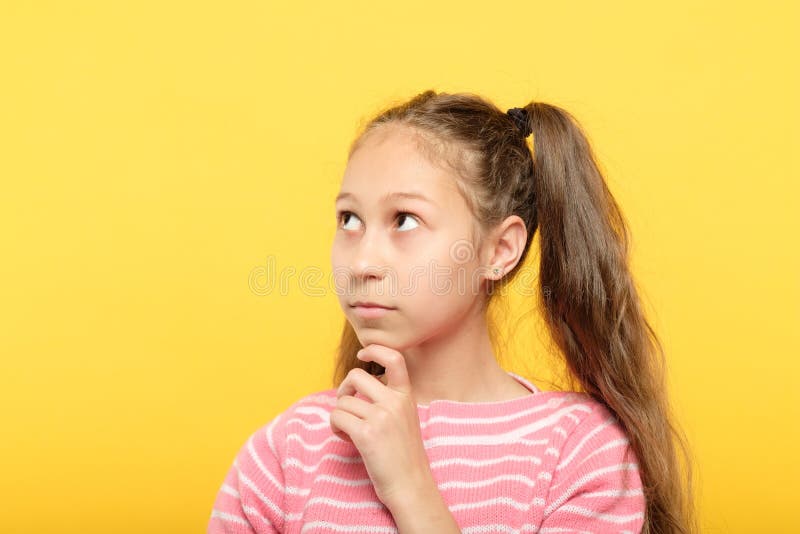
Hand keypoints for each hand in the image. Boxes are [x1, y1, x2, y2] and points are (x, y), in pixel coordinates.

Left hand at [330, 344, 433, 510]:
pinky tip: (346, 439)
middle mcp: (394, 402)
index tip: (363, 354)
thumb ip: (390, 400)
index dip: (375, 350)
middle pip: (356, 377)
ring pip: (342, 401)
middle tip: (346, 407)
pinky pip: (337, 417)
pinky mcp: (366, 434)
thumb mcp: (406, 419)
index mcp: (406, 396)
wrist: (411, 486)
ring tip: (349, 431)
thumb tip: (358, 387)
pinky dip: (335, 427)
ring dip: (339, 415)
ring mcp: (381, 417)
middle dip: (344, 389)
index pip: (394, 358)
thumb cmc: (405, 456)